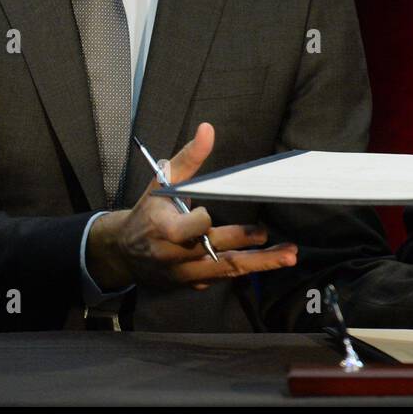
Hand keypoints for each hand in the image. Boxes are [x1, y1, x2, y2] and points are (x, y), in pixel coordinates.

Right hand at [86, 122, 297, 290]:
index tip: (207, 212)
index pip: (190, 229)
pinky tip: (268, 263)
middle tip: (278, 241)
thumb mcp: (162, 182)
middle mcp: (175, 256)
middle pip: (216, 253)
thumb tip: (208, 129)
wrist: (123, 253)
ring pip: (226, 271)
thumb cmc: (148, 213)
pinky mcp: (191, 284)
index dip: (201, 222)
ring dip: (260, 265)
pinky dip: (243, 271)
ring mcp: (184, 274)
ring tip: (289, 257)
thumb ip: (189, 157)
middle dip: (248, 246)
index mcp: (164, 230)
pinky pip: (220, 279)